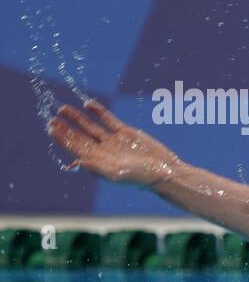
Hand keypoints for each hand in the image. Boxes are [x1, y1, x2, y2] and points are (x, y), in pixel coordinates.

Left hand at [48, 100, 183, 186]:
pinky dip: (98, 112)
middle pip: (80, 136)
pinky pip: (108, 119)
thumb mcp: (116, 173)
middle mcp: (103, 150)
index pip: (75, 148)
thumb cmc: (140, 177)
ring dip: (77, 118)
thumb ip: (96, 168)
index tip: (51, 128)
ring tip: (63, 108)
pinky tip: (87, 104)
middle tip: (52, 118)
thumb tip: (75, 162)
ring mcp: (113, 141)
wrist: (163, 170)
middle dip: (66, 128)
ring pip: (90, 126)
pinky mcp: (125, 133)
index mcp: (98, 161)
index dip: (63, 138)